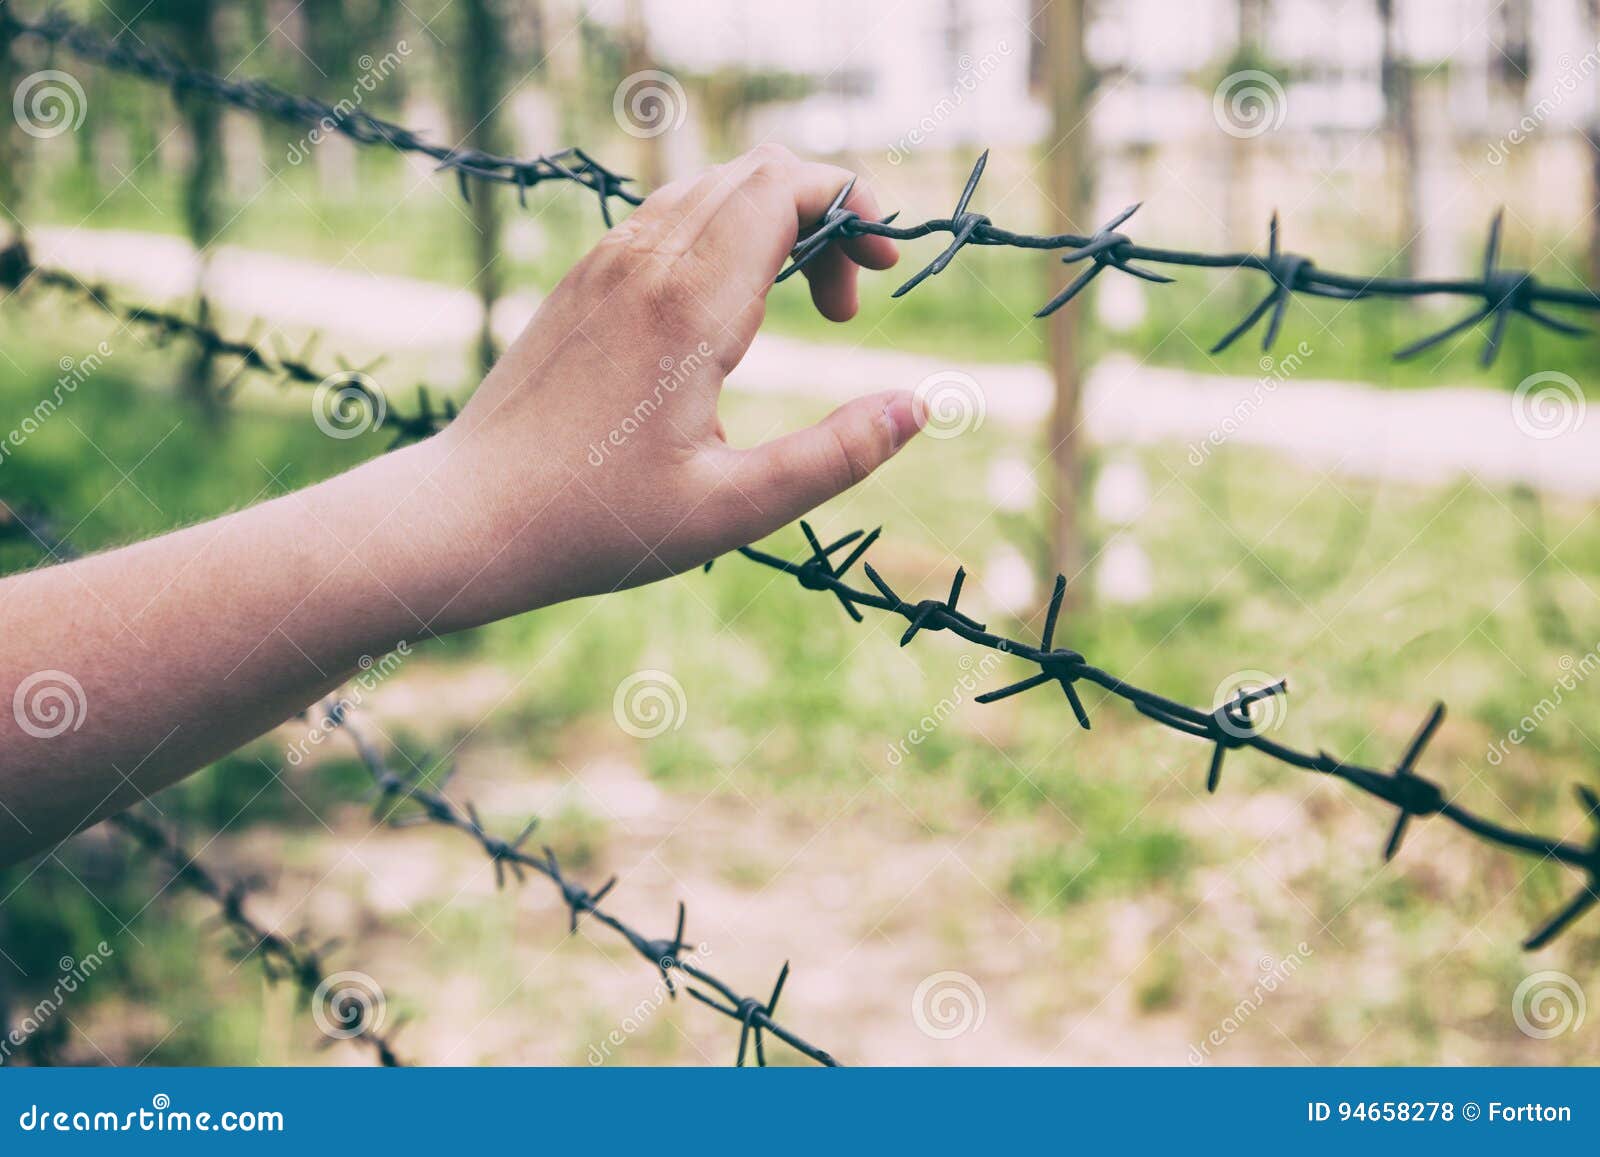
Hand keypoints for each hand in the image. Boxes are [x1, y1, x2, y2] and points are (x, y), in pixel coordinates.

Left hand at [422, 144, 923, 626]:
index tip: (882, 266)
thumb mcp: (734, 509)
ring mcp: (603, 265)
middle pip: (755, 172)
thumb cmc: (598, 523)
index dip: (850, 203)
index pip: (783, 185)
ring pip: (709, 188)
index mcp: (688, 305)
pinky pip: (666, 218)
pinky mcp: (580, 282)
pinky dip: (722, 237)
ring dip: (773, 223)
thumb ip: (835, 457)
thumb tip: (917, 408)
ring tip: (802, 309)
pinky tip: (730, 320)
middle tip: (848, 304)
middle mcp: (643, 262)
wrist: (468, 516)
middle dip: (824, 212)